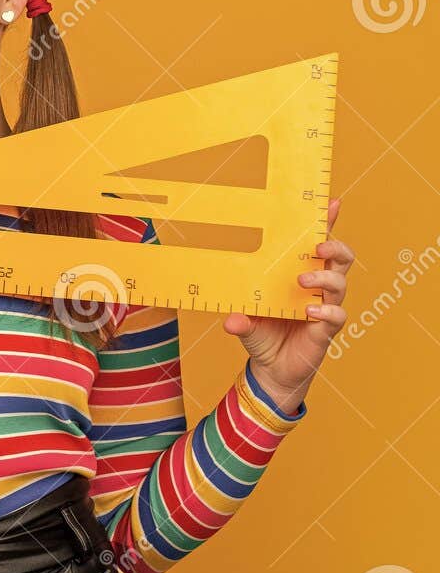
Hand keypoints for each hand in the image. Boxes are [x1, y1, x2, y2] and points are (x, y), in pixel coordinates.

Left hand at [222, 196, 350, 414]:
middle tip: (317, 246)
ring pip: (341, 282)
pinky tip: (311, 310)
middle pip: (340, 258)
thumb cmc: (262, 334)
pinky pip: (337, 315)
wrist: (271, 369)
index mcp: (299, 274)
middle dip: (334, 245)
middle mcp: (317, 287)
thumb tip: (231, 320)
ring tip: (302, 280)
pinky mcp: (326, 329)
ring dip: (324, 276)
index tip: (333, 203)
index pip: (317, 245)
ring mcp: (324, 306)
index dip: (328, 223)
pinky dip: (326, 310)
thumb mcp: (245, 321)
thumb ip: (240, 318)